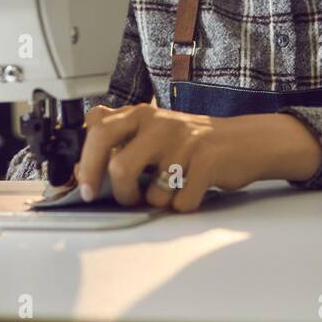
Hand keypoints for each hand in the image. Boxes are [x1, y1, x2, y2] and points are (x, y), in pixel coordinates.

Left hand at [74, 104, 321, 212]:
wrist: (242, 141)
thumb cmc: (190, 142)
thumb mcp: (150, 131)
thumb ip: (116, 142)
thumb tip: (79, 168)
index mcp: (140, 114)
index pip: (98, 131)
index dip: (86, 164)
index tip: (86, 188)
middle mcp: (159, 124)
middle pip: (119, 166)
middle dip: (118, 193)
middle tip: (125, 199)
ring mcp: (184, 142)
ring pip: (151, 194)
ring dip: (157, 202)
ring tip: (169, 189)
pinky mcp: (207, 161)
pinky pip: (181, 203)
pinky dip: (182, 206)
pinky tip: (190, 191)